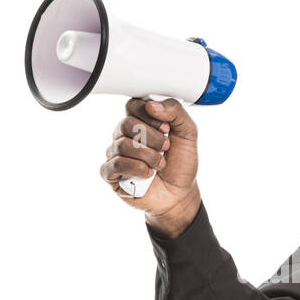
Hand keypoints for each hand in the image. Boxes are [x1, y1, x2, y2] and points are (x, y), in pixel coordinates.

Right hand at [101, 97, 201, 236]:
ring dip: (147, 156)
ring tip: (160, 164)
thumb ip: (176, 112)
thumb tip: (152, 105)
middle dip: (152, 138)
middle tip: (165, 148)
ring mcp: (116, 154)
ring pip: (122, 145)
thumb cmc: (181, 164)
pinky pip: (115, 164)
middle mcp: (125, 136)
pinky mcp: (111, 174)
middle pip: (126, 124)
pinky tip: (147, 174)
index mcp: (140, 122)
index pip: (133, 105)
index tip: (166, 128)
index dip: (149, 115)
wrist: (180, 194)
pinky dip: (135, 168)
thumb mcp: (188, 133)